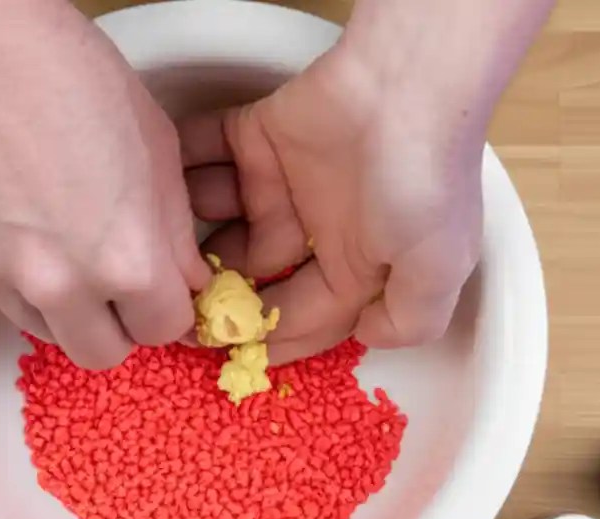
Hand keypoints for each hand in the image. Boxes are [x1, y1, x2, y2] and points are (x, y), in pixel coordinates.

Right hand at [0, 0, 207, 368]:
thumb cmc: (68, 72)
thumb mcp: (156, 148)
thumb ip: (174, 231)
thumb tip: (183, 279)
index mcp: (125, 260)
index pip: (163, 330)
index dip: (166, 307)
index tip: (160, 290)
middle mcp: (57, 284)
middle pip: (100, 353)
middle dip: (116, 325)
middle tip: (114, 283)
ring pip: (40, 326)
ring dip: (59, 302)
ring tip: (56, 236)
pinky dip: (2, 265)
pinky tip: (5, 207)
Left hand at [177, 0, 551, 365]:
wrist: (406, 87)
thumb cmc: (422, 184)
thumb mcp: (438, 271)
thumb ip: (409, 321)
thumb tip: (367, 336)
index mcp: (359, 267)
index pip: (304, 317)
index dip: (267, 337)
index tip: (222, 350)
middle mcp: (320, 228)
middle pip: (256, 272)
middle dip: (219, 289)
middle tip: (179, 298)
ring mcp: (288, 181)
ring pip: (227, 217)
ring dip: (193, 229)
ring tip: (164, 240)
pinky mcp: (262, 133)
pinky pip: (212, 153)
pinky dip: (185, 162)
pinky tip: (160, 180)